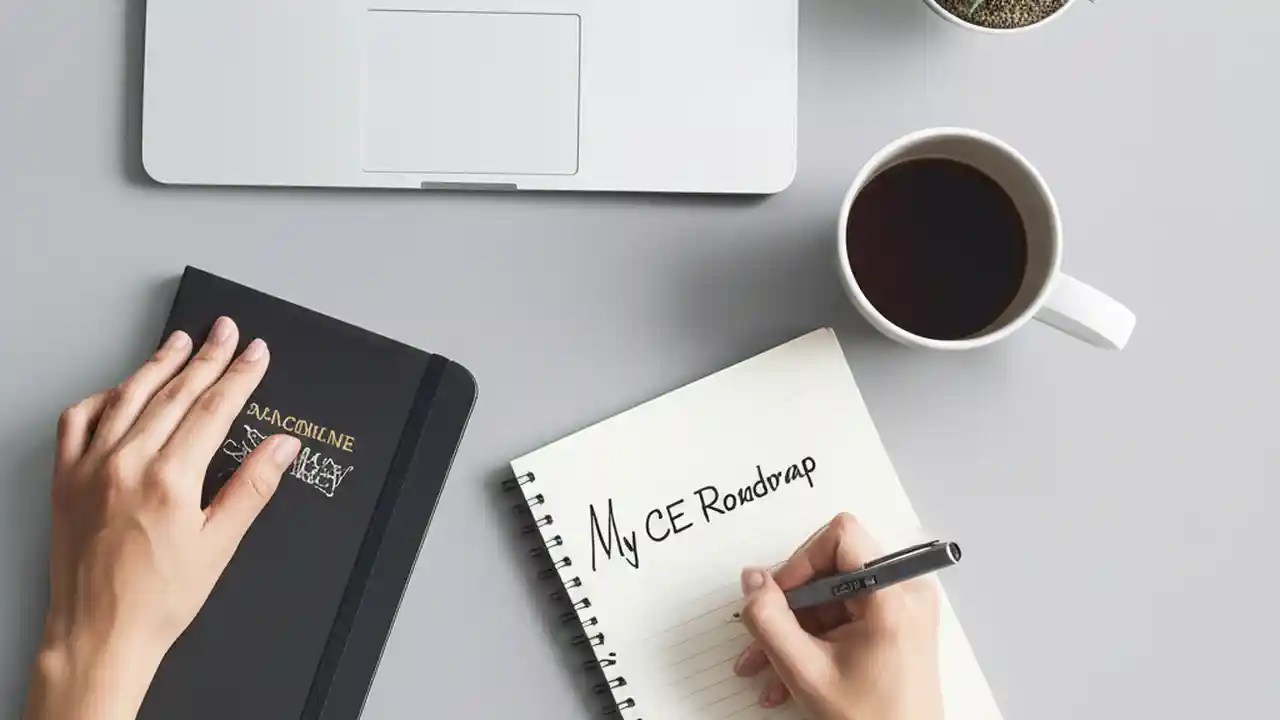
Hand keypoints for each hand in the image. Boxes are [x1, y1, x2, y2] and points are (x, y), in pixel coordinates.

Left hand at [24, 317, 300, 719]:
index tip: (255, 353)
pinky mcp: (65, 480)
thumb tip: (282, 448)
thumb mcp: (220, 545)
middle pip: (174, 393)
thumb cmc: (157, 601)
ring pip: (128, 396)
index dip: (239, 375)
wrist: (98, 635)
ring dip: (157, 364)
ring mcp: (90, 468)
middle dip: (206, 357)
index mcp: (169, 480)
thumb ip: (252, 487)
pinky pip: (78, 421)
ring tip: (179, 342)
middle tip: (225, 331)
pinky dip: (102, 397)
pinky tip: (120, 389)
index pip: (213, 408)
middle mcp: (126, 464)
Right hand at [734, 513, 943, 719]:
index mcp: (893, 596)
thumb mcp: (806, 671)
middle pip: (831, 567)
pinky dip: (814, 637)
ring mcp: (903, 607)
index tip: (779, 594)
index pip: (841, 535)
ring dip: (795, 629)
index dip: (801, 560)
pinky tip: (789, 672)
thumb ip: (770, 620)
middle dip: (790, 605)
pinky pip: (844, 613)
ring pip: (831, 595)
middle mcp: (906, 591)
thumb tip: (753, 580)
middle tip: (766, 635)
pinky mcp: (895, 621)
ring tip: (767, 665)